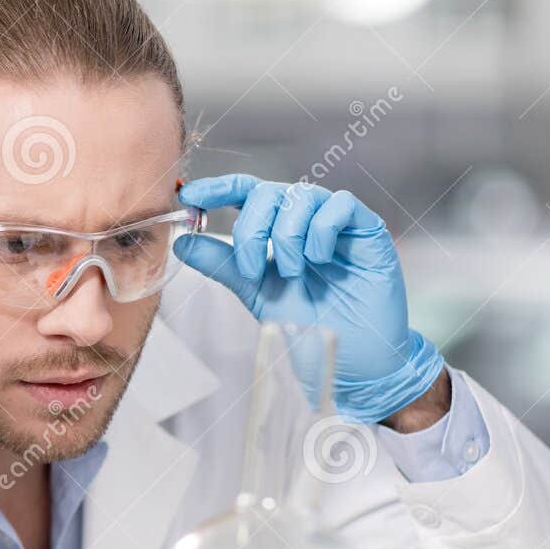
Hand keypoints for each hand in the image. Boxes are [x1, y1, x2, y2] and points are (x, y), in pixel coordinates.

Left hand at [173, 174, 445, 424]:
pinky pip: (340, 204)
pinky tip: (320, 260)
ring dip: (286, 235)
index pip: (245, 191)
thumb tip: (181, 241)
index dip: (217, 187)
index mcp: (275, 228)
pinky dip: (321, 230)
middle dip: (251, 228)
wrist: (351, 361)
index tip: (190, 196)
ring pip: (302, 195)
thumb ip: (222, 264)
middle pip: (268, 192)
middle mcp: (305, 219)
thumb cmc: (308, 326)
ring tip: (291, 273)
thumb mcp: (255, 292)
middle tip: (250, 269)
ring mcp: (337, 222)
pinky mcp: (368, 229)